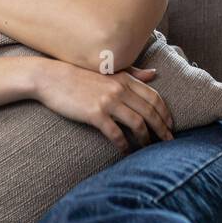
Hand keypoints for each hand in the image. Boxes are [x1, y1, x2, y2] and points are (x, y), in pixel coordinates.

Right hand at [33, 60, 174, 154]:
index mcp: (124, 78)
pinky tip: (126, 151)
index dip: (165, 113)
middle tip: (169, 141)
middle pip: (150, 111)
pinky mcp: (94, 114)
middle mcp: (119, 89)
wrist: (50, 77)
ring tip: (148, 148)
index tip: (171, 125)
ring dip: (146, 138)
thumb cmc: (78, 75)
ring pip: (137, 123)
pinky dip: (124, 145)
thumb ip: (133, 73)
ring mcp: (107, 101)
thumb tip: (154, 74)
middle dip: (162, 128)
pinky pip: (116, 133)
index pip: (154, 97)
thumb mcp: (108, 71)